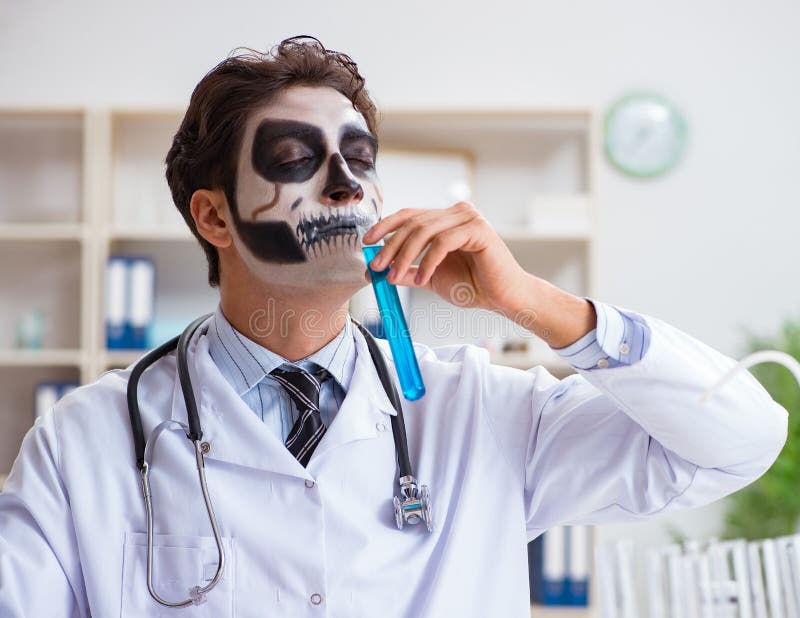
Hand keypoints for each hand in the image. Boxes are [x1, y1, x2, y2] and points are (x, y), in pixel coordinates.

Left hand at [362, 202, 529, 312]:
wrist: (503, 298)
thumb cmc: (473, 286)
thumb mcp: (429, 277)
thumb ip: (405, 270)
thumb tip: (375, 269)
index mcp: (445, 219)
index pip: (409, 215)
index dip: (385, 226)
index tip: (366, 242)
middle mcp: (457, 212)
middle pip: (413, 222)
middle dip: (390, 246)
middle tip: (376, 266)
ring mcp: (469, 218)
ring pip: (425, 231)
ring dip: (404, 256)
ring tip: (393, 277)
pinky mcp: (479, 229)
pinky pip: (443, 242)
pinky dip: (427, 262)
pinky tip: (422, 280)